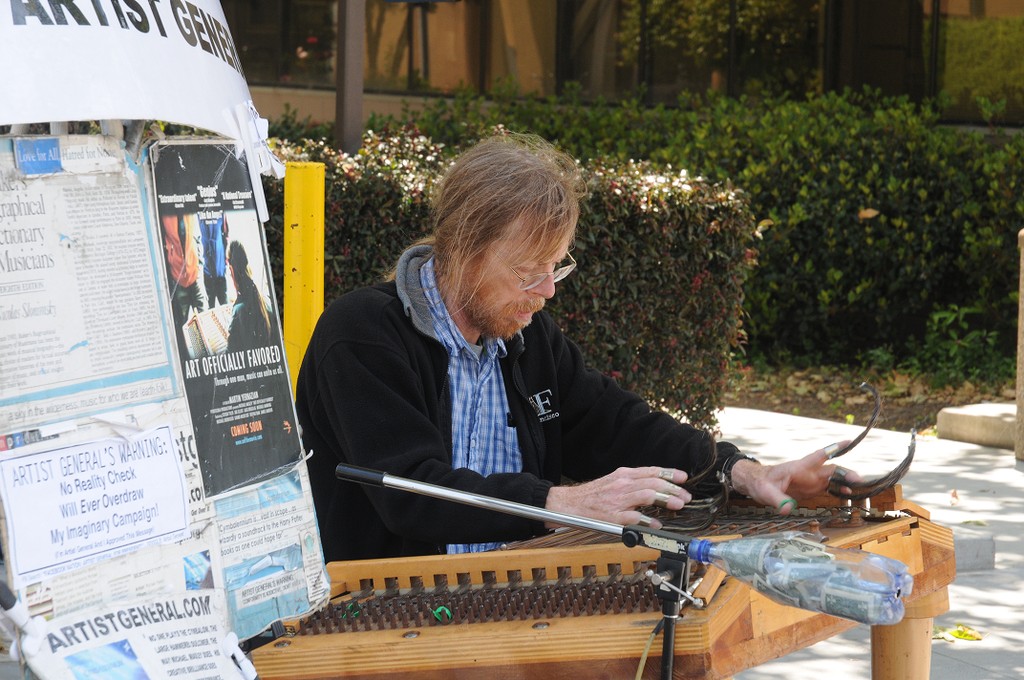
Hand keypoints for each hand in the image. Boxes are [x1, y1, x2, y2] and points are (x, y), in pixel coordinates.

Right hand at [544, 466, 691, 528]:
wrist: (567, 504)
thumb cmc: (591, 495)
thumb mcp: (612, 481)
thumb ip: (632, 483)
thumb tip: (653, 488)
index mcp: (623, 474)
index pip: (651, 470)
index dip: (670, 473)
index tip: (683, 477)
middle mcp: (622, 484)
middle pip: (653, 482)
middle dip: (673, 489)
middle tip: (686, 496)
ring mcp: (618, 499)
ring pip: (647, 495)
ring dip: (666, 500)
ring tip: (678, 505)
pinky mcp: (613, 515)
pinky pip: (634, 517)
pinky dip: (648, 520)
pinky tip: (656, 524)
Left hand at [730, 441, 862, 514]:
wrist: (757, 484)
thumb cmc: (760, 483)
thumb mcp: (766, 492)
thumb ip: (778, 500)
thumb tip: (787, 509)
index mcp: (799, 468)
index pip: (819, 456)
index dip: (834, 448)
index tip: (849, 441)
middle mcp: (808, 472)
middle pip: (831, 470)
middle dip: (846, 473)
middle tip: (859, 480)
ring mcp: (810, 481)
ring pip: (833, 479)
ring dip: (846, 483)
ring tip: (860, 489)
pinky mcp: (810, 489)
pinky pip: (828, 488)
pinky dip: (839, 491)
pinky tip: (848, 495)